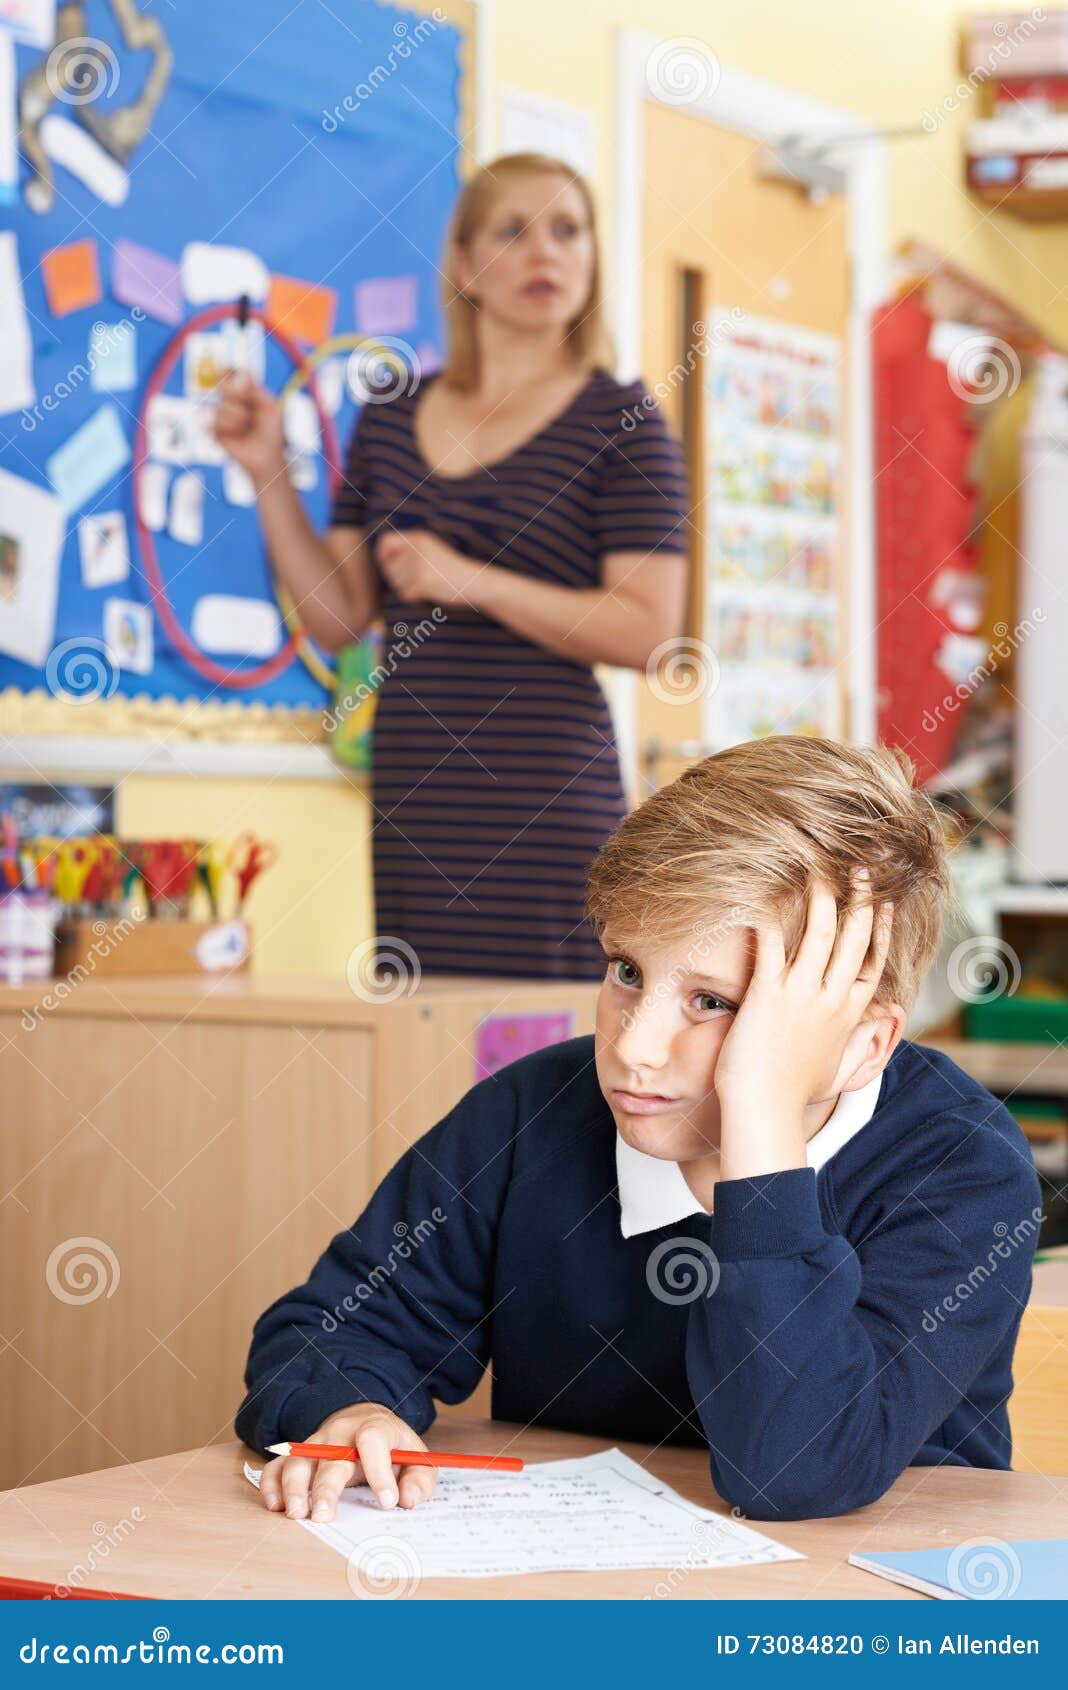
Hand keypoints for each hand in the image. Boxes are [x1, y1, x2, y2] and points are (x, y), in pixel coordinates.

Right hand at [212, 371, 285, 486]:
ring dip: (237, 417)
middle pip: (223, 386)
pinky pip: (215, 422)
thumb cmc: (272, 432)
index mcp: (246, 394)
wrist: (268, 456)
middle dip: (235, 392)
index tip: (227, 368)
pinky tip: (237, 434)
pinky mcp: (216, 431)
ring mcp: (223, 416)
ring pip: (221, 406)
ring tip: (247, 425)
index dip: (228, 370)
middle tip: (247, 402)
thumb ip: (256, 389)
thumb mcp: (270, 407)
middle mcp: (232, 402)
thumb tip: (243, 372)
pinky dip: (229, 428)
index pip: (232, 376)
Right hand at [258, 1403, 436, 1521]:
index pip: (373, 1440)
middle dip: (326, 1487)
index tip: (387, 1501)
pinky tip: (275, 1505)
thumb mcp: (415, 1457)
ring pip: (299, 1460)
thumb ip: (419, 1478)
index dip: (379, 1470)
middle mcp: (340, 1433)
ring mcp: (315, 1443)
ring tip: (296, 1514)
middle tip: (324, 1517)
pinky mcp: (298, 1456)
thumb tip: (406, 1499)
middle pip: (330, 1456)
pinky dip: (272, 1484)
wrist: (364, 1423)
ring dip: (294, 1487)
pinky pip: (277, 1466)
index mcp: (374, 1428)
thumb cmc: (391, 1447)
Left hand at [377, 528, 482, 606]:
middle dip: (395, 577)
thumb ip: (410, 551)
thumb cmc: (453, 570)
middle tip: (412, 582)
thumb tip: (383, 561)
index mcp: (419, 538)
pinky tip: (428, 593)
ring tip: (424, 586)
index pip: (386, 541)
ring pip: (396, 581)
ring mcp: (420, 565)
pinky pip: (405, 594)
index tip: (387, 565)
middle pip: (388, 565)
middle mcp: (417, 548)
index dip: (381, 555)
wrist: (475, 581)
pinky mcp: (423, 582)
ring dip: (406, 588)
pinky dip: (414, 597)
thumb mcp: (432, 551)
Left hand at [714, 870, 893, 1131]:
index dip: (881, 929)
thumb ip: (855, 1049)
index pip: (873, 962)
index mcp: (848, 1015)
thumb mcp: (835, 1071)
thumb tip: (871, 1037)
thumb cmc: (791, 1096)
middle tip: (861, 868)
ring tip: (821, 866)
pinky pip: (772, 944)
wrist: (764, 1113)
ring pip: (820, 932)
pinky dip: (771, 914)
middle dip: (860, 898)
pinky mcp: (768, 994)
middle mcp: (830, 1000)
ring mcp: (801, 995)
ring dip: (822, 895)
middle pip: (854, 938)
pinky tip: (769, 889)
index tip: (885, 902)